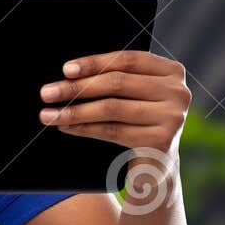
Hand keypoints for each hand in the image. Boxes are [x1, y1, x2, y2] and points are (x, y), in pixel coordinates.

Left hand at [37, 50, 190, 154]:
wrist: (157, 165)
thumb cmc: (138, 121)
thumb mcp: (134, 96)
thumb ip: (115, 79)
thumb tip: (68, 73)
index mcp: (171, 71)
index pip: (127, 60)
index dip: (94, 63)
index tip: (65, 70)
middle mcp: (178, 92)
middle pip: (117, 83)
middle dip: (76, 88)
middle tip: (46, 93)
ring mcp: (172, 117)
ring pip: (112, 108)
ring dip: (75, 111)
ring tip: (49, 114)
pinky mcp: (161, 141)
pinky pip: (113, 130)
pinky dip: (84, 128)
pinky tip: (66, 126)